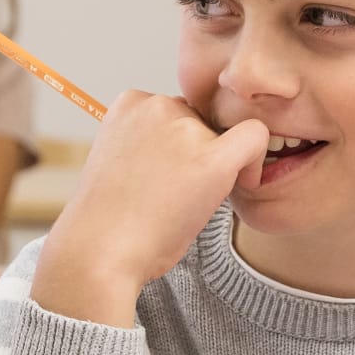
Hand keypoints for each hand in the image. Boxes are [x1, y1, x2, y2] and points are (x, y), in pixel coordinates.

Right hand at [29, 91, 269, 325]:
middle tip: (176, 195)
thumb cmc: (107, 220)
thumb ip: (149, 142)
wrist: (99, 251)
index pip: (173, 112)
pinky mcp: (212, 158)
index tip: (168, 173)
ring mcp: (185, 129)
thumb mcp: (118, 161)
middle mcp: (158, 105)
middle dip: (197, 153)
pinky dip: (255, 161)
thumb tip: (188, 149)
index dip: (177, 144)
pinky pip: (255, 138)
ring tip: (187, 202)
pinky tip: (243, 184)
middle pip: (199, 122)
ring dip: (216, 164)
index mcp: (130, 103)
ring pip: (222, 137)